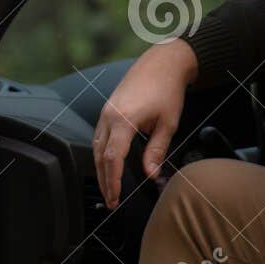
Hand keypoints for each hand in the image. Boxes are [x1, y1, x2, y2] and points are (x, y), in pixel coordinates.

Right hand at [92, 37, 197, 207]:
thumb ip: (157, 152)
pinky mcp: (108, 109)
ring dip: (101, 169)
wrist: (164, 62)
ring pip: (97, 147)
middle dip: (104, 181)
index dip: (112, 181)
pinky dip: (102, 154)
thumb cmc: (167, 88)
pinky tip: (107, 165)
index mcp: (123, 120)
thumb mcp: (168, 125)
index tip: (115, 197)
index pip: (112, 158)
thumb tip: (151, 174)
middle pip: (101, 156)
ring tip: (108, 188)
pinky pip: (99, 136)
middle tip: (111, 201)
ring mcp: (106, 111)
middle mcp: (109, 115)